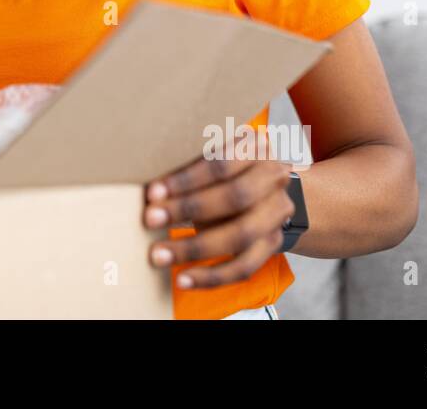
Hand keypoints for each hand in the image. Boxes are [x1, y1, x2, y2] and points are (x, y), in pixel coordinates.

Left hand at [142, 136, 295, 289]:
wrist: (266, 187)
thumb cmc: (223, 169)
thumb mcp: (212, 156)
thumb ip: (189, 166)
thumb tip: (148, 190)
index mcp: (256, 147)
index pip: (222, 163)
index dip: (186, 179)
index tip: (153, 192)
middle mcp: (274, 178)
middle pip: (234, 197)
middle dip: (187, 209)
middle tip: (150, 219)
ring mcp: (277, 213)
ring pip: (240, 236)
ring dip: (194, 248)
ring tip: (159, 255)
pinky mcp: (273, 244)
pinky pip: (245, 267)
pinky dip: (212, 276)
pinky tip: (183, 279)